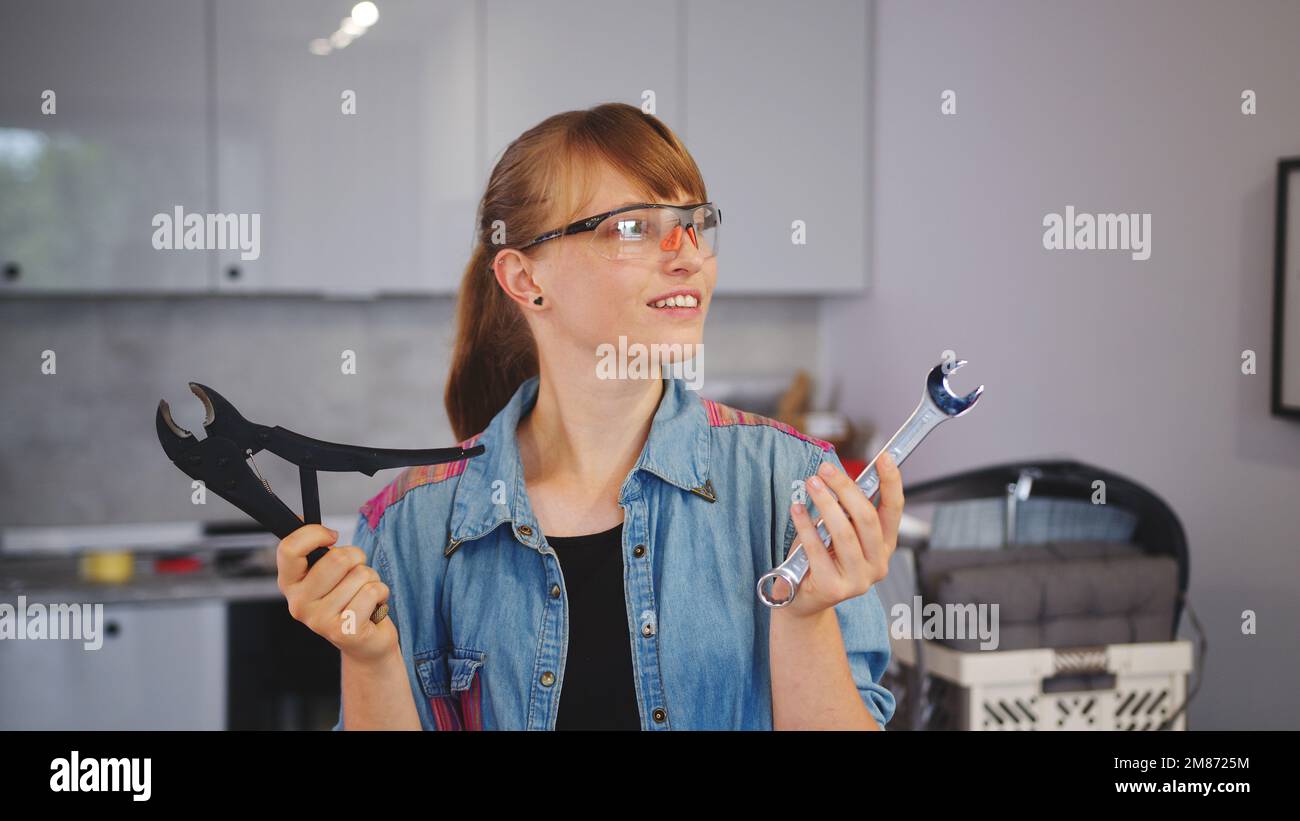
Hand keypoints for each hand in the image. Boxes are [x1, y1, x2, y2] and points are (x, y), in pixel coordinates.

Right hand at [276, 523, 397, 663]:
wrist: (365, 643)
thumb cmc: (348, 599)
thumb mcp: (327, 573)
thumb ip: (314, 548)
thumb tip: (299, 516)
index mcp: (289, 584)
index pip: (289, 548)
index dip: (314, 533)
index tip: (332, 536)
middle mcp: (299, 604)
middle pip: (337, 558)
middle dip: (358, 558)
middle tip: (356, 574)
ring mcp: (320, 621)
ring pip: (360, 574)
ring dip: (371, 579)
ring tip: (363, 596)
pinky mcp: (345, 631)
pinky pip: (373, 591)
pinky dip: (381, 593)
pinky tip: (373, 608)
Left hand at [779, 453, 903, 619]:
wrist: (802, 601)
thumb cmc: (820, 560)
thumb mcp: (839, 534)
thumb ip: (846, 513)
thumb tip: (839, 477)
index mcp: (884, 548)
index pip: (893, 511)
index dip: (891, 483)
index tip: (884, 457)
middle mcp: (877, 565)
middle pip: (866, 517)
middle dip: (846, 488)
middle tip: (826, 469)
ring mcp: (858, 580)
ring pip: (844, 532)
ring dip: (826, 502)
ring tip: (811, 483)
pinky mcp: (833, 588)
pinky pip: (817, 549)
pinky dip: (805, 525)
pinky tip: (796, 509)